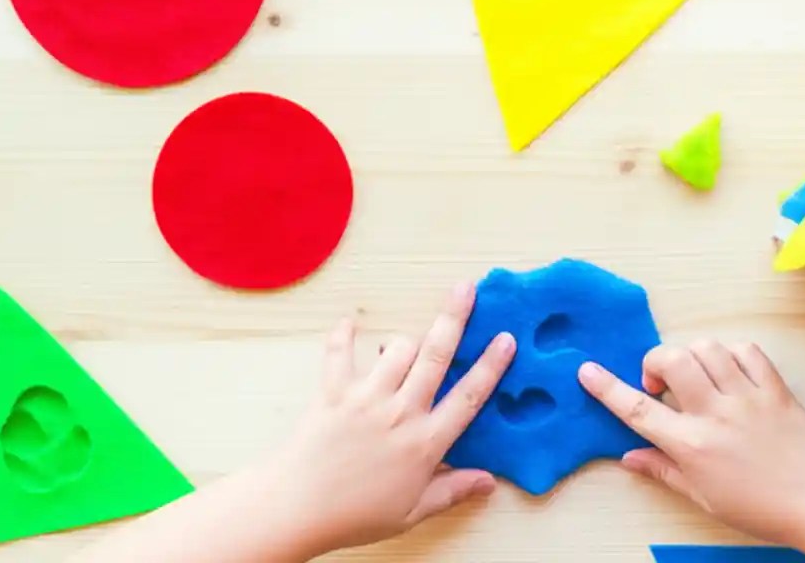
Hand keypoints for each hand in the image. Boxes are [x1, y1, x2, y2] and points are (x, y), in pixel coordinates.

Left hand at [261, 282, 515, 554]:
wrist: (298, 509)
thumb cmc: (355, 515)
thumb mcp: (411, 512)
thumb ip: (452, 491)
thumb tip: (488, 482)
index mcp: (425, 442)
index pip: (468, 397)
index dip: (490, 366)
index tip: (506, 339)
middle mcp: (401, 413)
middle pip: (435, 356)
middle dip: (454, 319)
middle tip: (466, 290)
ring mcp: (367, 399)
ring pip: (396, 350)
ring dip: (406, 339)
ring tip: (408, 340)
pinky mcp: (334, 393)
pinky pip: (339, 354)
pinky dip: (343, 336)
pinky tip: (349, 323)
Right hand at [578, 340, 804, 545]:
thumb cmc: (761, 506)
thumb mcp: (703, 497)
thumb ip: (664, 471)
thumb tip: (629, 457)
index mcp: (692, 446)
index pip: (638, 411)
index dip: (607, 388)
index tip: (587, 370)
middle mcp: (716, 414)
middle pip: (671, 361)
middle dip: (655, 363)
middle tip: (661, 384)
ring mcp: (747, 396)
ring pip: (706, 349)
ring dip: (692, 356)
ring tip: (695, 377)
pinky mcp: (774, 387)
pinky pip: (745, 350)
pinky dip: (730, 353)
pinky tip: (728, 372)